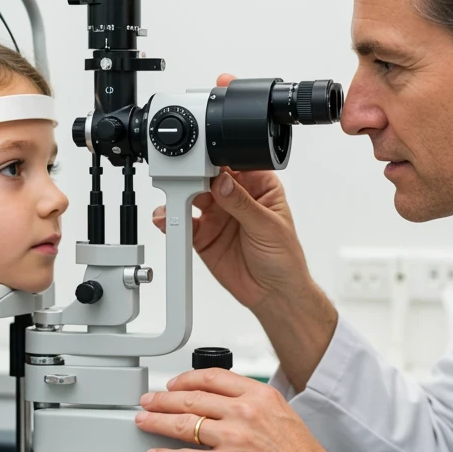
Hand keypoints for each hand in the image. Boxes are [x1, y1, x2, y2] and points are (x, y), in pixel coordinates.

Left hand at [134, 367, 354, 451]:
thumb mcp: (284, 417)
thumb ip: (255, 408)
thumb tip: (229, 406)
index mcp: (260, 396)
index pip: (212, 378)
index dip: (185, 380)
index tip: (173, 384)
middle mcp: (245, 412)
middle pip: (191, 398)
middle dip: (163, 399)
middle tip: (149, 401)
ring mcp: (233, 439)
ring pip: (183, 424)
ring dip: (156, 422)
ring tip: (144, 421)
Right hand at [152, 75, 314, 314]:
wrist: (273, 295)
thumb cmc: (284, 259)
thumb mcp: (267, 226)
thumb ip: (241, 204)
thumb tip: (221, 182)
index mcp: (258, 186)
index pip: (235, 163)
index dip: (220, 156)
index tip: (206, 156)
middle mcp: (235, 197)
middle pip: (208, 176)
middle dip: (194, 173)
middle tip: (184, 175)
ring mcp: (217, 216)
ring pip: (191, 195)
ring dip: (180, 193)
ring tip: (173, 196)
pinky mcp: (202, 236)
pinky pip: (183, 222)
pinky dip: (172, 218)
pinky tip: (168, 216)